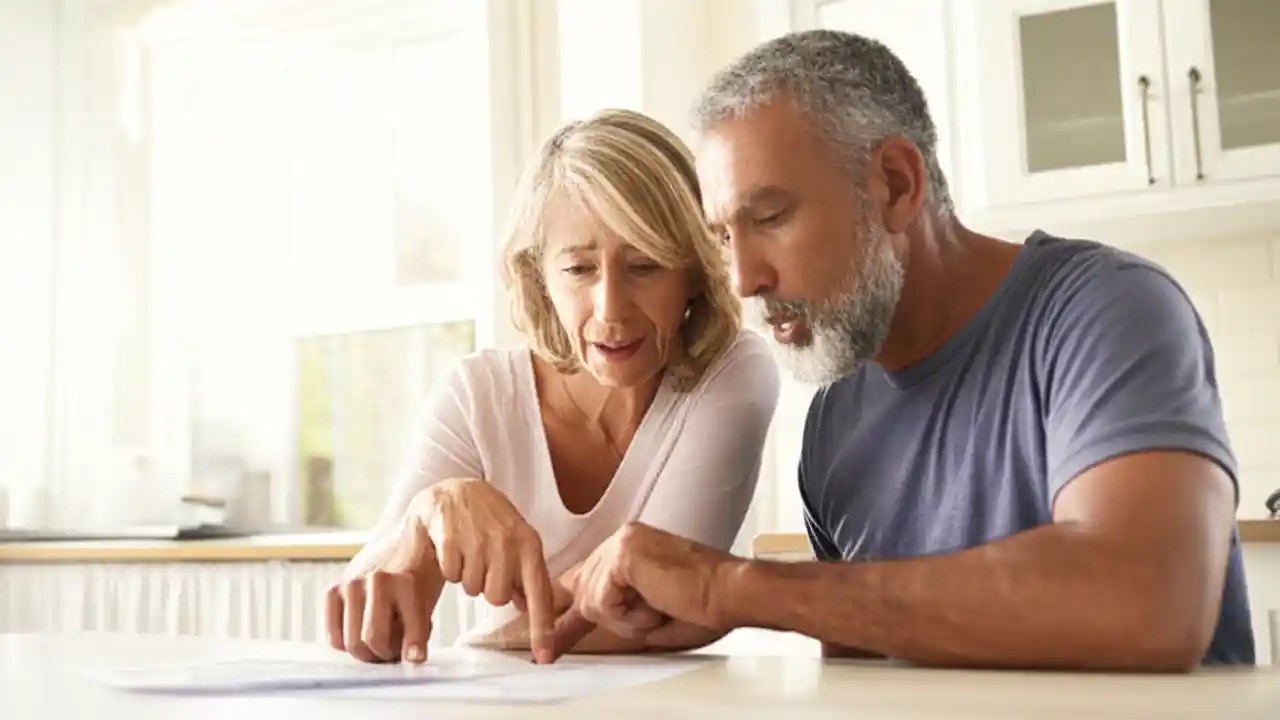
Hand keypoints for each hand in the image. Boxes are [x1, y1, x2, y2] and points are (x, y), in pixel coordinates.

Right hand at [326, 519, 442, 663]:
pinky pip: (334, 638)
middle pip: (372, 641)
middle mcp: (375, 580)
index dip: (413, 651)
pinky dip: (348, 644)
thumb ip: (419, 632)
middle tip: (396, 650)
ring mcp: (350, 584)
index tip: (416, 659)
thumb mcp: (428, 602)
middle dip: (386, 655)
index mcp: (405, 581)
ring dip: (367, 653)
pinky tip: (363, 632)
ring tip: (383, 641)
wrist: (402, 540)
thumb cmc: (419, 577)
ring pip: (350, 643)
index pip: (407, 632)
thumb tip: (412, 659)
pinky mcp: (333, 590)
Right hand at [412, 478, 556, 662]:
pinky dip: (450, 566)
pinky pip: (451, 575)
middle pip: (497, 598)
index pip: (540, 594)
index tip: (543, 656)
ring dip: (468, 576)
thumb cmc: (489, 520)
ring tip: (469, 553)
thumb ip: (524, 575)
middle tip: (484, 564)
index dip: (541, 628)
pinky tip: (453, 547)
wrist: (456, 489)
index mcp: (529, 545)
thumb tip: (528, 606)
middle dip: (488, 587)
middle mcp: (508, 542)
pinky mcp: (452, 536)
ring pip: (473, 589)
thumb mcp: (516, 541)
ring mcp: (479, 539)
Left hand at [550, 522, 738, 657]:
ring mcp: (621, 544)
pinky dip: (627, 617)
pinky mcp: (623, 556)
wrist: (729, 594)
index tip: (547, 633)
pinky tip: (655, 607)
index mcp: (631, 550)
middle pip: (580, 591)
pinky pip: (602, 602)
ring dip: (622, 622)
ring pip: (590, 601)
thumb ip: (617, 612)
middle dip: (571, 626)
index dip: (566, 610)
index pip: (587, 579)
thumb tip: (586, 627)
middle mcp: (622, 541)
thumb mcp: (648, 615)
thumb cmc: (704, 605)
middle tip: (548, 652)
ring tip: (657, 613)